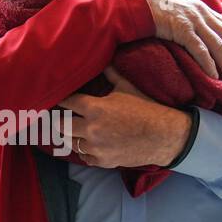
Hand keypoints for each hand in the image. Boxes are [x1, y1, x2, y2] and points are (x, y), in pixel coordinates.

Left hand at [56, 67, 193, 168]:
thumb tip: (104, 60)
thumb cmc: (146, 108)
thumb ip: (111, 74)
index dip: (61, 100)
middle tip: (61, 117)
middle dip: (60, 120)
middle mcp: (91, 129)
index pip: (66, 103)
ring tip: (73, 131)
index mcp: (95, 108)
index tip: (57, 99)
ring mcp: (96, 147)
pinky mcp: (103, 161)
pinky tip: (89, 144)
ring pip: (70, 142)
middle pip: (61, 125)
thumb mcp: (127, 87)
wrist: (164, 135)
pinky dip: (85, 151)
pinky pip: (84, 157)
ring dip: (72, 136)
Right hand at [139, 0, 221, 83]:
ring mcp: (193, 21)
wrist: (140, 2)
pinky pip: (200, 49)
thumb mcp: (181, 10)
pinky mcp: (182, 30)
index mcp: (203, 9)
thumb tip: (201, 34)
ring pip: (218, 45)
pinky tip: (213, 75)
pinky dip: (209, 63)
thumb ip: (194, 19)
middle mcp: (202, 13)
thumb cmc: (157, 8)